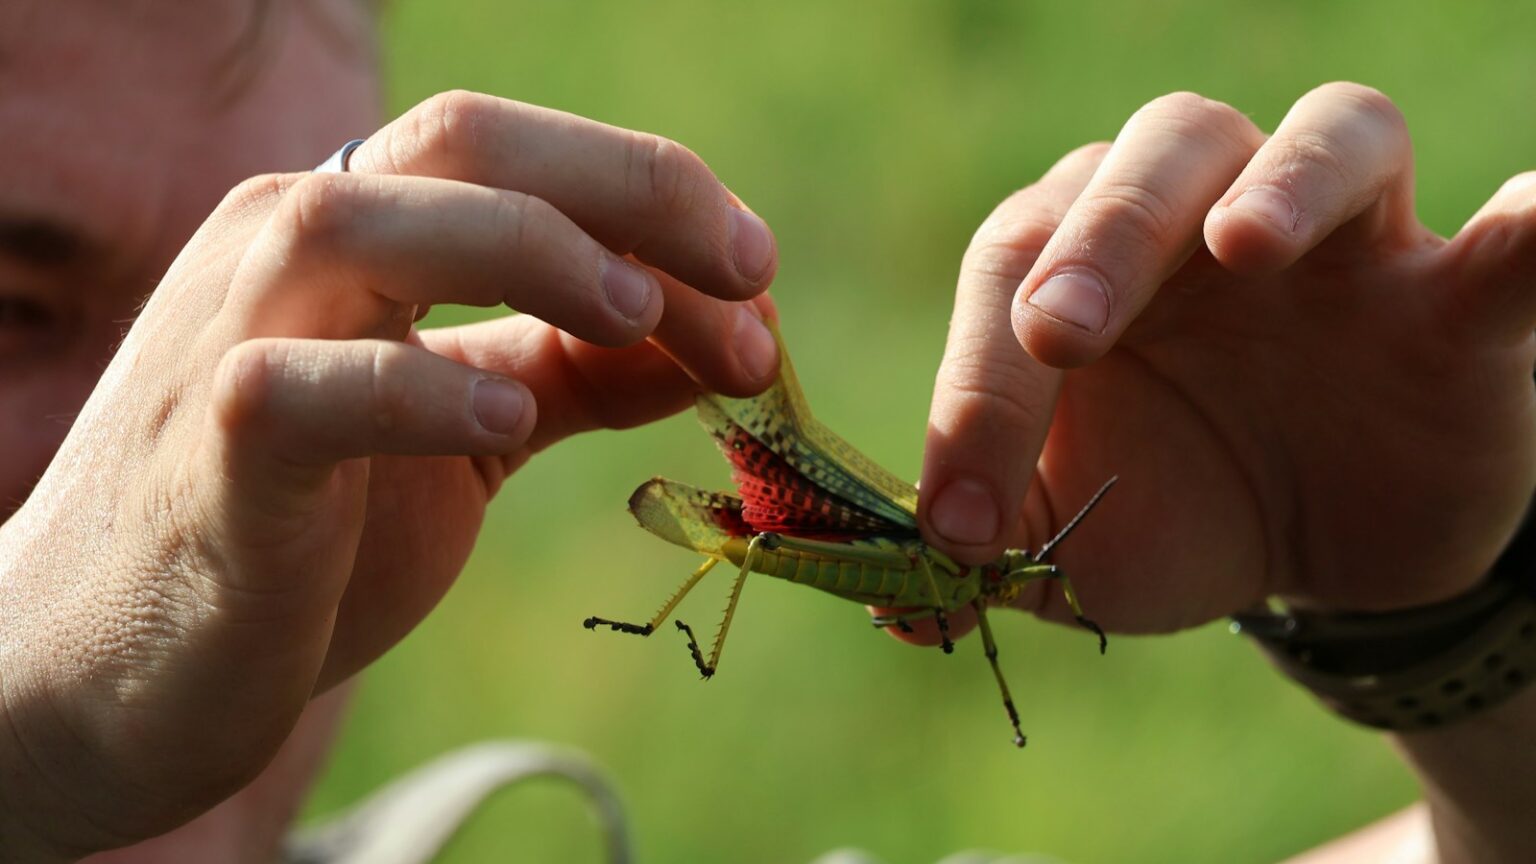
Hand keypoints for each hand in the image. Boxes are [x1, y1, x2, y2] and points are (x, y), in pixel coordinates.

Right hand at [0, 91, 777, 859]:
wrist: (116, 671)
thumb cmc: (299, 533)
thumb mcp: (465, 430)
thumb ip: (574, 371)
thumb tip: (721, 338)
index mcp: (356, 234)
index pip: (513, 153)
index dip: (650, 193)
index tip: (757, 270)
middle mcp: (285, 248)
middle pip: (462, 147)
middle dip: (627, 192)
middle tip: (750, 277)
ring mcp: (230, 336)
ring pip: (366, 226)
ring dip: (530, 253)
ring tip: (642, 318)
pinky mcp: (206, 449)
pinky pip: (302, 387)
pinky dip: (414, 390)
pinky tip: (508, 422)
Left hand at [919, 83, 1534, 634]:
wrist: (1324, 554)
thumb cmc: (1179, 513)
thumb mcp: (1081, 546)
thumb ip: (996, 557)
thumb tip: (896, 613)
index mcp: (1090, 268)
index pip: (1015, 273)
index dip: (976, 387)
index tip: (963, 519)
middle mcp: (1206, 226)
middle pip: (1157, 155)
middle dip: (1102, 236)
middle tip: (1059, 334)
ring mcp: (1344, 247)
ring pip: (1329, 136)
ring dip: (1283, 181)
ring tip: (1245, 247)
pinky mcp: (1459, 303)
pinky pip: (1513, 240)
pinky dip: (1528, 227)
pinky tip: (1529, 223)